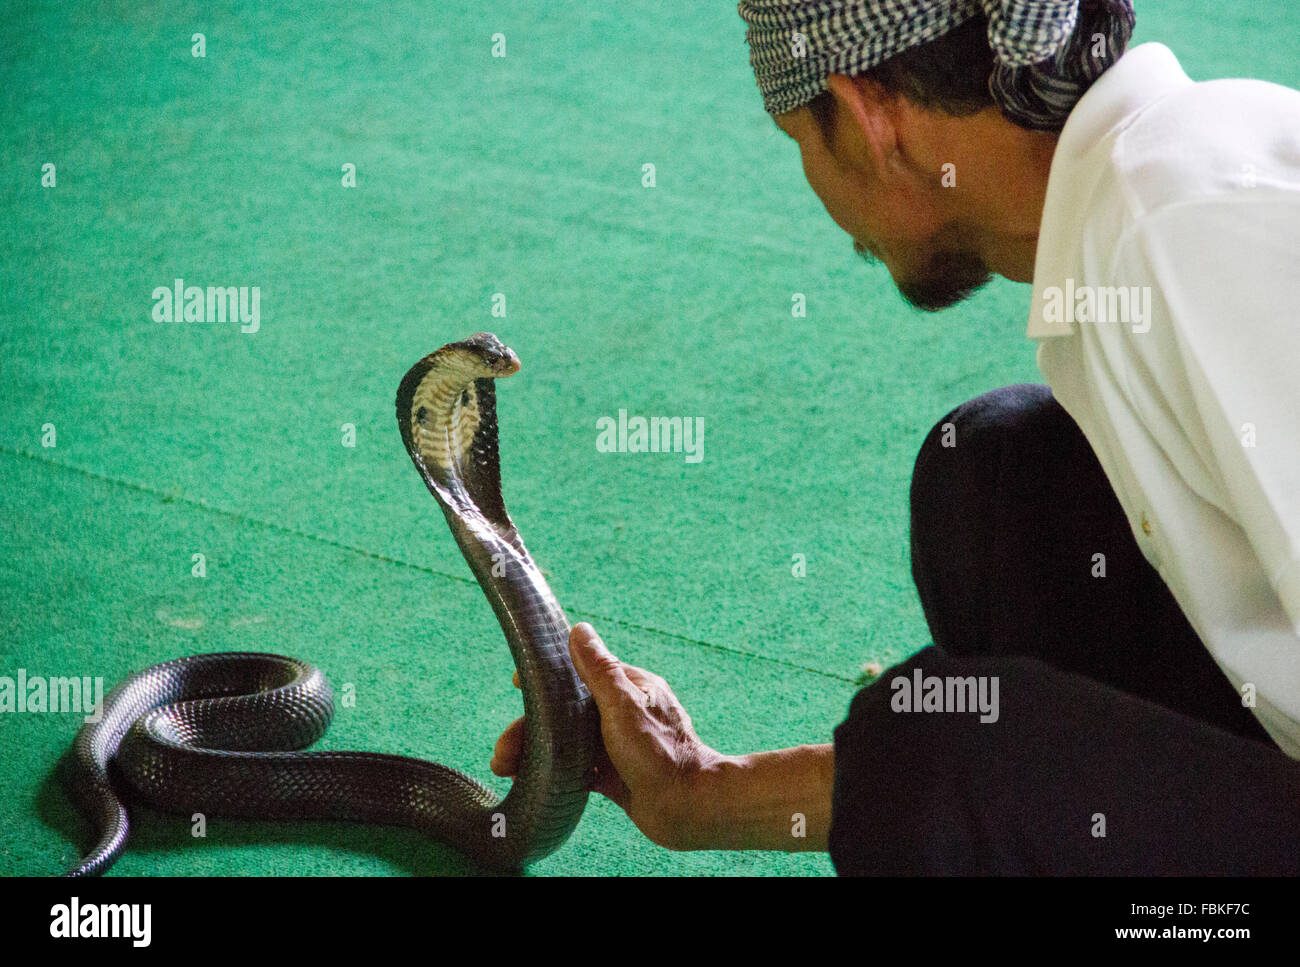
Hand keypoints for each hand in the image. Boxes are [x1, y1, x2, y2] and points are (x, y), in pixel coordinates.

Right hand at [490, 622, 723, 849]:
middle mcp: (623, 713)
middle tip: (503, 752)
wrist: (689, 808)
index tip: (517, 684)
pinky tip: (534, 783)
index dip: (546, 679)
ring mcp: (619, 745)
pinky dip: (555, 773)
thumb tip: (579, 629)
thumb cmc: (660, 752)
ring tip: (506, 770)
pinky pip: (578, 769)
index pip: (580, 674)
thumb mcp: (623, 704)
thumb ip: (599, 670)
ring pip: (568, 743)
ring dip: (537, 752)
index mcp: (629, 687)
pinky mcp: (616, 775)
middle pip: (567, 713)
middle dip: (532, 729)